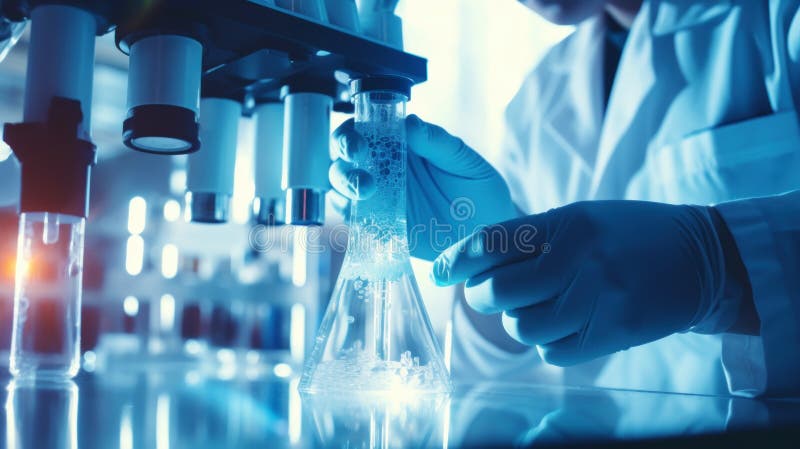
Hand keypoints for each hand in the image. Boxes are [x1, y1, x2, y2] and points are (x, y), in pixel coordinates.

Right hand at [329, 115, 518, 259]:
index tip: (362, 138)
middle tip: (358, 158)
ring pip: (340, 183)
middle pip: (344, 153)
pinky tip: (362, 212)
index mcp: (402, 143)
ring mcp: (378, 196)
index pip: (366, 127)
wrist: (487, 236)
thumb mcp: (465, 162)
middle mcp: (383, 167)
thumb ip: (438, 143)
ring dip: (343, 181)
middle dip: (343, 152)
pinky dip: (348, 212)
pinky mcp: (378, 224)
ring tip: (364, 189)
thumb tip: (410, 121)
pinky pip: (352, 216)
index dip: (354, 129)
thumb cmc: (480, 192)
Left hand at [430, 200, 737, 365]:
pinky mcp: (612, 334)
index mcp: (566, 224)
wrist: (700, 259)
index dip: (456, 260)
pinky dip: (549, 341)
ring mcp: (597, 301)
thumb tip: (471, 262)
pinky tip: (565, 323)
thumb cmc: (628, 233)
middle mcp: (578, 261)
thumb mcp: (579, 217)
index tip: (438, 273)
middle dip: (480, 297)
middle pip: (496, 293)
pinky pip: (551, 352)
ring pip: (521, 328)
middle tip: (486, 294)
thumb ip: (529, 237)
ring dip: (519, 320)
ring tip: (540, 306)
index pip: (491, 243)